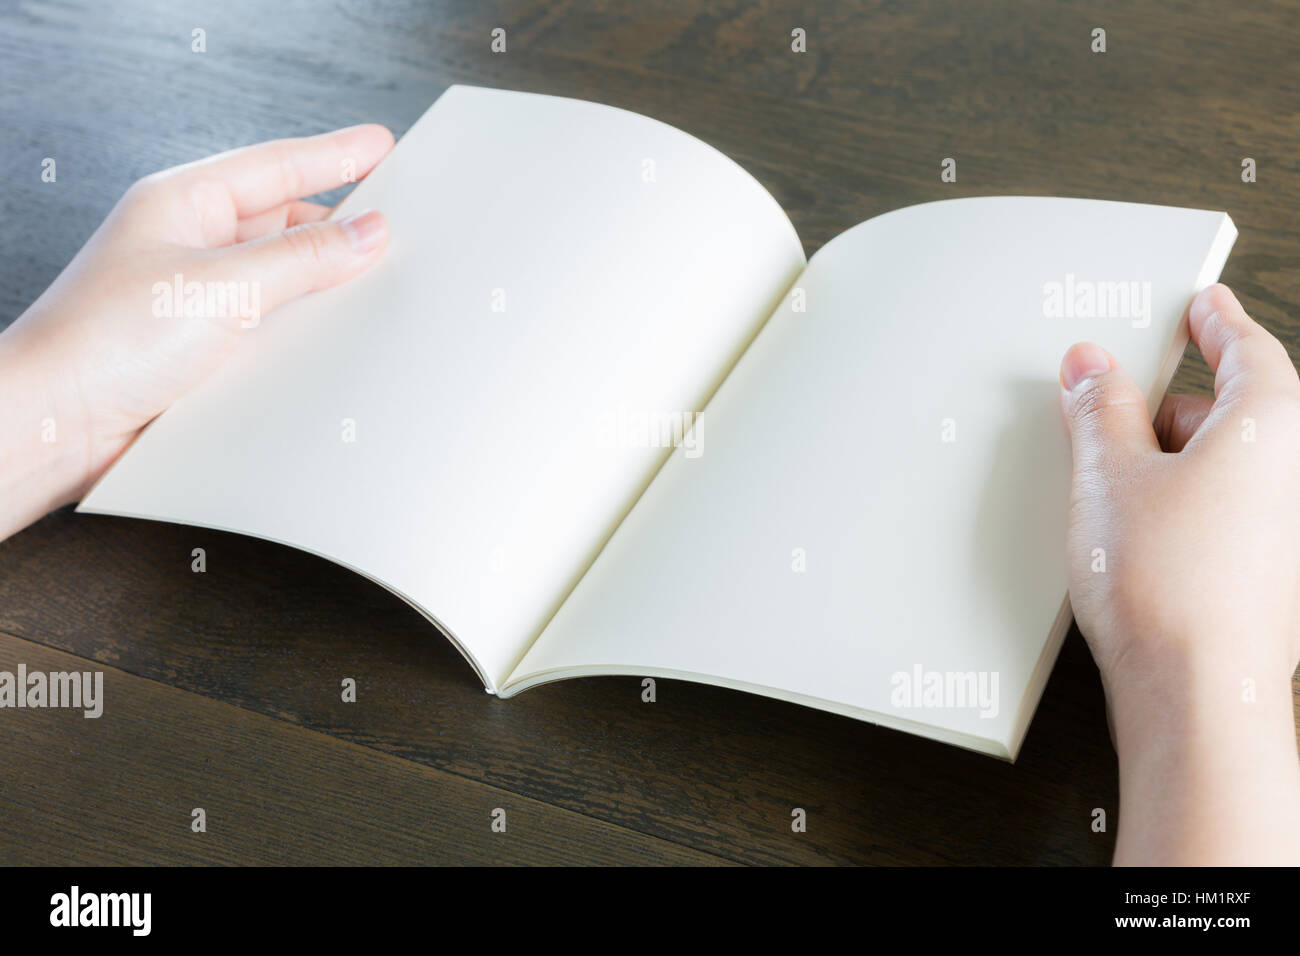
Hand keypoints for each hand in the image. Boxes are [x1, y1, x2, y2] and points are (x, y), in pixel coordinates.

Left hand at [0, 125, 393, 537]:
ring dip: (323, 281)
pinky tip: (332, 334)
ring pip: (281, 275)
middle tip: (397, 222)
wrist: (57, 424)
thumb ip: (303, 258)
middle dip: (340, 222)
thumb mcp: (222, 286)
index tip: (383, 146)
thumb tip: (368, 234)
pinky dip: (304, 325)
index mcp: (183, 203)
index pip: (276, 166)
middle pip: (284, 220)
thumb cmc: (104, 343)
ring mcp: (196, 296)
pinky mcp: (203, 347)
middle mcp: (188, 244)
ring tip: (375, 280)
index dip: (336, 155)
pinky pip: (271, 323)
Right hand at [1060, 283, 1299, 863]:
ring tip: (1110, 490)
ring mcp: (1290, 527)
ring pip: (1228, 467)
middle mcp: (1297, 473)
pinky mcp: (1275, 573)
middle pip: (1234, 411)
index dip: (1215, 321)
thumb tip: (1093, 371)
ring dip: (1172, 463)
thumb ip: (1099, 409)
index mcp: (1272, 424)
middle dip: (1169, 408)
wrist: (1195, 693)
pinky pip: (1230, 513)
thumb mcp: (1108, 475)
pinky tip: (1136, 535)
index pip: (1247, 348)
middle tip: (1111, 409)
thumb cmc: (1169, 588)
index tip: (1202, 303)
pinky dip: (1187, 508)